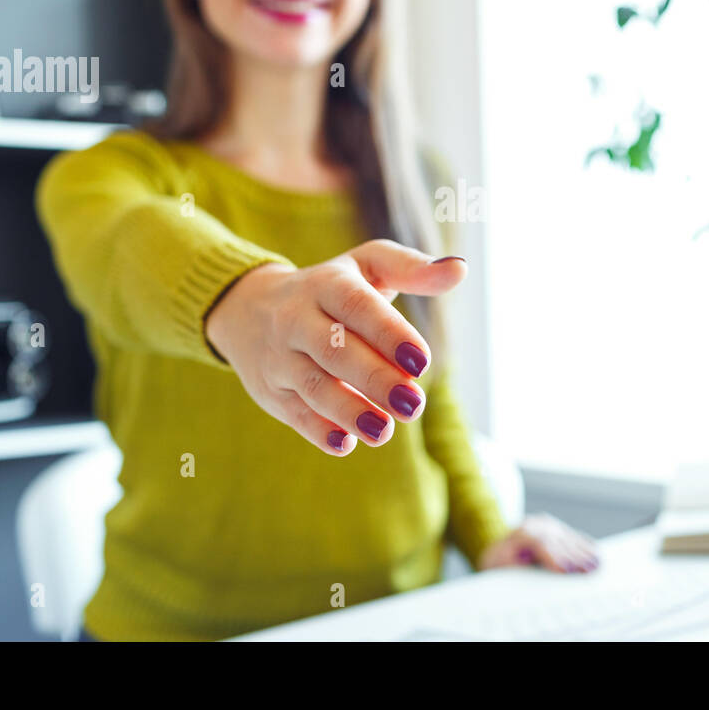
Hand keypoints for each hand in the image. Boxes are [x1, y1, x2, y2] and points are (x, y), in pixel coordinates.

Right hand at [205, 239, 466, 455]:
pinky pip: (293, 413)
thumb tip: (460, 269)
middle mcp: (297, 319)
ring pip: (313, 386)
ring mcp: (280, 357)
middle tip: (414, 405)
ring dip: (349, 411)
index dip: (389, 334)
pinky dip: (318, 430)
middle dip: (375, 380)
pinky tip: (347, 443)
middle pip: (335, 350)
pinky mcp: (271, 392)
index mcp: (327, 284)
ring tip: (385, 432)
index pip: (357, 307)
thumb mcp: (367, 266)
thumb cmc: (332, 288)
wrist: (249, 309)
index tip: (422, 362)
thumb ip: (412, 269)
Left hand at [477, 513, 600, 573]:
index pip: (539, 542)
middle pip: (558, 540)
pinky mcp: (558, 529)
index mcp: (518, 534)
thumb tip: (527, 567)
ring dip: (583, 552)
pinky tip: (596, 554)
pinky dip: (585, 546)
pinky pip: (573, 537)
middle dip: (574, 557)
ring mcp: (548, 525)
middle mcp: (535, 525)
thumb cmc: (498, 564)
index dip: (554, 555)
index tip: (565, 569)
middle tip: (588, 570)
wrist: (497, 551)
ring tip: (597, 565)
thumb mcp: (498, 566)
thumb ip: (513, 566)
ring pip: (568, 538)